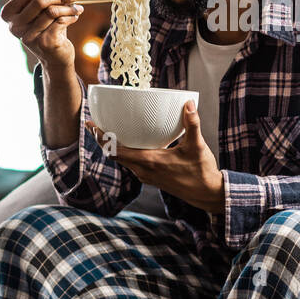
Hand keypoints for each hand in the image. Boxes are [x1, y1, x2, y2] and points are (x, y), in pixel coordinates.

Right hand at [1, 0, 83, 68]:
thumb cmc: (48, 29)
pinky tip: (75, 17)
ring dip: (69, 7)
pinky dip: (71, 16)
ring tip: (78, 8)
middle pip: (39, 0)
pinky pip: (60, 21)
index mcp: (10, 15)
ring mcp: (28, 35)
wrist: (54, 58)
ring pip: (52, 11)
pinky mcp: (43, 43)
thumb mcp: (43, 12)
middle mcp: (15, 26)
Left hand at [85, 100, 225, 213]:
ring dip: (112, 148)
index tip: (92, 126)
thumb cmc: (201, 172)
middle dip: (103, 140)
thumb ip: (192, 124)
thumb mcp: (197, 146)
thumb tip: (187, 104)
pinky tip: (129, 143)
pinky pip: (131, 164)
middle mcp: (144, 170)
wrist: (207, 194)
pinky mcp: (151, 177)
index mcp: (150, 162)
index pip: (117, 151)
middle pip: (114, 155)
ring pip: (122, 160)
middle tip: (95, 124)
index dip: (102, 139)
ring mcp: (146, 175)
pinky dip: (124, 153)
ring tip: (108, 131)